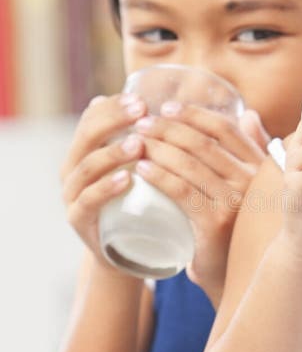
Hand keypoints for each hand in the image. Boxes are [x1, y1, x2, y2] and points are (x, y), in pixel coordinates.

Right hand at [61, 93, 147, 263]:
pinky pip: (89, 201)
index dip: (114, 106)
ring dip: (113, 152)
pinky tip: (126, 179)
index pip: (93, 118)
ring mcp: (73, 195)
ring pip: (87, 167)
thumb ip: (151, 139)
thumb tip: (178, 106)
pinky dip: (106, 188)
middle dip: (114, 120)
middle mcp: (74, 169)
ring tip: (139, 143)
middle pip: (87, 136)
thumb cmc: (142, 202)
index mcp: (86, 151)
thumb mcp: (143, 168)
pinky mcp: (79, 221)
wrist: (131, 252)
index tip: (141, 99)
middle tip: (141, 112)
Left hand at [131, 104, 268, 294]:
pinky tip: (141, 168)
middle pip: (203, 143)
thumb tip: (248, 114)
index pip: (225, 129)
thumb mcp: (245, 185)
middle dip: (168, 129)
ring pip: (190, 164)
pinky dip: (159, 176)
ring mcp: (235, 202)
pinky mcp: (214, 223)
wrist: (229, 273)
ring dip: (158, 148)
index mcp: (259, 166)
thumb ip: (251, 150)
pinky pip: (182, 191)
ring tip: (134, 142)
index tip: (165, 107)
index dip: (194, 114)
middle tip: (140, 124)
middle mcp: (252, 182)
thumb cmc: (232, 224)